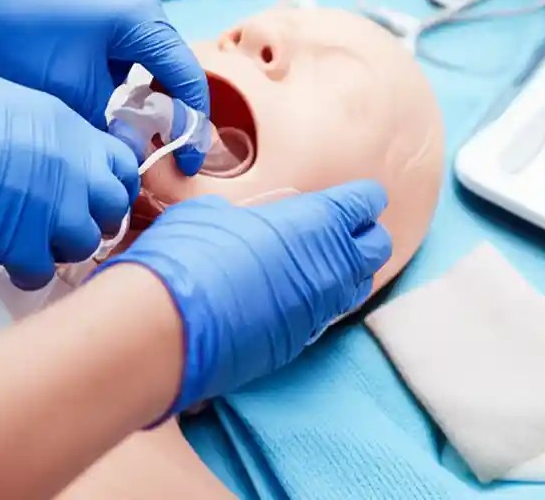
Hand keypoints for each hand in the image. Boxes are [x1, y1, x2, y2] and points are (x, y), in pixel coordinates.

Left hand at [0, 0, 209, 174]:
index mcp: (143, 18)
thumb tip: (130, 152)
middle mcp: (143, 1)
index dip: (191, 127)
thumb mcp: (67, 89)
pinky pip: (124, 43)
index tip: (185, 162)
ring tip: (115, 128)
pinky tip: (94, 95)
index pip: (187, 78)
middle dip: (162, 112)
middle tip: (152, 151)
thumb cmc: (19, 27)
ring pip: (144, 58)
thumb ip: (108, 125)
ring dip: (134, 93)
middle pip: (169, 67)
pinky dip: (116, 74)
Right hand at [0, 38, 139, 289]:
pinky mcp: (20, 242)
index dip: (105, 184)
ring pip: (84, 246)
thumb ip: (41, 137)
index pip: (121, 165)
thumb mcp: (6, 105)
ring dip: (56, 248)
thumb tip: (45, 166)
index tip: (86, 194)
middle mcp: (73, 165)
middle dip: (90, 220)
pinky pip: (41, 274)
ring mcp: (52, 206)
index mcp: (68, 126)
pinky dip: (22, 271)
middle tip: (55, 223)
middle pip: (113, 209)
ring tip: (21, 237)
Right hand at [97, 181, 391, 416]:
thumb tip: (242, 224)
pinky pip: (323, 319)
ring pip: (355, 289)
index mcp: (316, 223)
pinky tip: (288, 299)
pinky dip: (315, 305)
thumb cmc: (188, 255)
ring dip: (344, 274)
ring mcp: (317, 312)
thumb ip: (246, 215)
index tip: (354, 197)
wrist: (169, 325)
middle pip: (376, 250)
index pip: (364, 203)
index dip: (360, 198)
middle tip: (341, 230)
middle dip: (364, 237)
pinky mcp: (297, 346)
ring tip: (316, 265)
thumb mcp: (213, 212)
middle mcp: (330, 269)